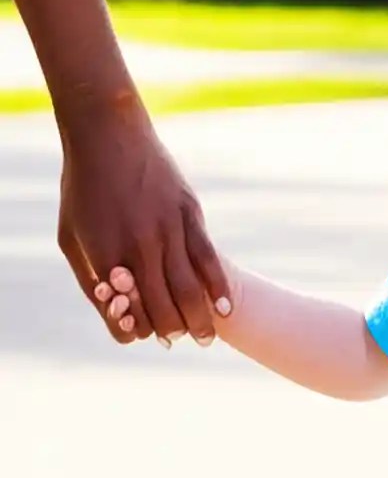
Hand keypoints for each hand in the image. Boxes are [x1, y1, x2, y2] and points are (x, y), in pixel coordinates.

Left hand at [57, 110, 230, 346]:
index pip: (127, 314)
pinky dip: (218, 288)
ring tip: (208, 338)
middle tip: (185, 341)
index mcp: (104, 257)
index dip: (138, 330)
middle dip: (174, 333)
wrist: (107, 136)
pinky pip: (208, 259)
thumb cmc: (84, 189)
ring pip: (189, 290)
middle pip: (163, 309)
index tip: (147, 331)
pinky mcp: (190, 214)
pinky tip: (226, 307)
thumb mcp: (71, 237)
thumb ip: (91, 276)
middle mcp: (138, 248)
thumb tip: (117, 312)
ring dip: (201, 321)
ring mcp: (168, 230)